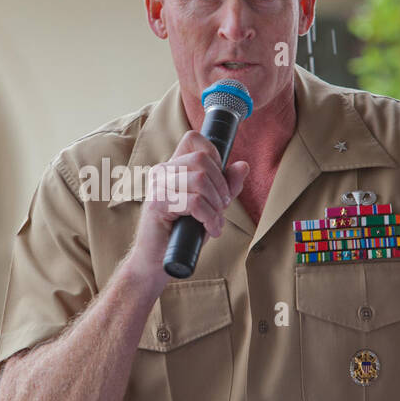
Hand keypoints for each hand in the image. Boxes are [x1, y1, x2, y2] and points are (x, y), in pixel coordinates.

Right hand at [127, 130, 248, 285]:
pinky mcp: (157, 204)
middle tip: (221, 207)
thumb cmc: (182, 233)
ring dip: (216, 205)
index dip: (214, 155)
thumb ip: (226, 186)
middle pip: (202, 160)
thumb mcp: (210, 206)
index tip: (219, 181)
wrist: (156, 261)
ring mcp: (157, 186)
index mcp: (173, 167)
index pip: (194, 139)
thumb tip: (243, 166)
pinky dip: (209, 218)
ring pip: (200, 180)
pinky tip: (210, 230)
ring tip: (215, 221)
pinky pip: (194, 202)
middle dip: (220, 186)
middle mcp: (162, 171)